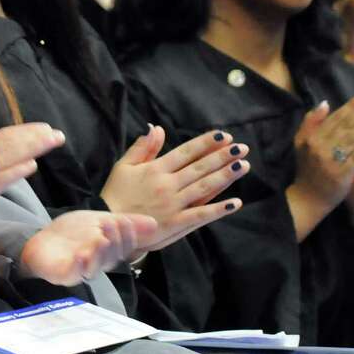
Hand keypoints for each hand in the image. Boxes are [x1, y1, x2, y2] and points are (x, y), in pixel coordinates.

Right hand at [0, 123, 64, 245]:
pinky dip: (17, 170)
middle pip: (10, 141)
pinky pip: (1, 178)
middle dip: (35, 136)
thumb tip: (14, 161)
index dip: (26, 131)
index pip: (4, 136)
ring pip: (9, 154)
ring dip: (33, 146)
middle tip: (56, 134)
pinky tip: (33, 165)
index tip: (45, 129)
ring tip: (52, 142)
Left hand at [21, 211, 157, 284]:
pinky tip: (82, 254)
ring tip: (100, 239)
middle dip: (114, 241)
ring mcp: (80, 271)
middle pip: (111, 258)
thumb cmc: (71, 233)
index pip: (124, 248)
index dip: (127, 236)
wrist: (41, 240)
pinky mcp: (64, 275)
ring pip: (95, 267)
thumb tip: (155, 223)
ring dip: (99, 253)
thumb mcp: (98, 221)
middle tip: (111, 224)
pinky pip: (74, 274)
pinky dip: (80, 265)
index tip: (124, 221)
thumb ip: (123, 222)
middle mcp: (97, 264)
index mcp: (108, 252)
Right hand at [101, 126, 248, 251]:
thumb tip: (156, 128)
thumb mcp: (124, 166)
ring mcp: (173, 205)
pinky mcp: (176, 223)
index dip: (206, 143)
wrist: (110, 225)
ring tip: (243, 166)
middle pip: (200, 168)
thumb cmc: (116, 193)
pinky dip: (219, 209)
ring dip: (225, 176)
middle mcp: (167, 185)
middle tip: (242, 148)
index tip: (223, 136)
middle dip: (222, 156)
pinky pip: (201, 215)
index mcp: (155, 169)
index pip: (186, 152)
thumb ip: (142, 148)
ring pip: (205, 188)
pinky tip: (235, 202)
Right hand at [287, 86, 353, 238]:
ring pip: (351, 138)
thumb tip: (325, 104)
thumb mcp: (301, 143)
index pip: (334, 118)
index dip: (350, 106)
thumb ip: (310, 122)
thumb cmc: (307, 168)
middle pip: (344, 125)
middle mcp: (320, 147)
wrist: (309, 197)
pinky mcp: (342, 174)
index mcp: (311, 138)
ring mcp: (332, 161)